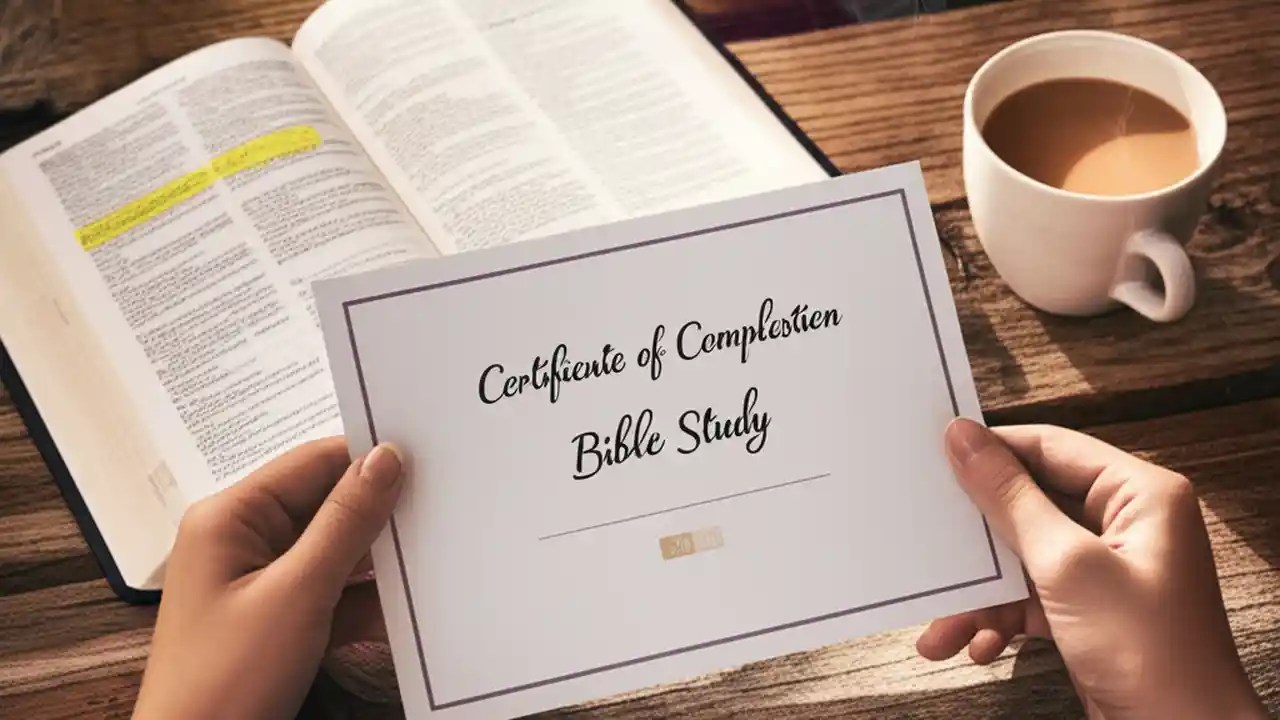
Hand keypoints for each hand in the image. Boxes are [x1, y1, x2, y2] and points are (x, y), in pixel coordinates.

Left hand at [134, 438, 403, 719]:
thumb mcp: (298, 594)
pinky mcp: (275, 617)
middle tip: (441, 511)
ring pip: (334, 550)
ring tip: (431, 559)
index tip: (431, 462)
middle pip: (326, 504)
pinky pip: (330, 590)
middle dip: (379, 513)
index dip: (369, 458)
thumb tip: (387, 458)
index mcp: (231, 517)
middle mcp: (241, 538)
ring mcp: (258, 580)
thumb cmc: (227, 678)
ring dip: (377, 561)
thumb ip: (346, 522)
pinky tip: (405, 609)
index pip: (313, 462)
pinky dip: (364, 600)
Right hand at [916, 420, 1265, 718]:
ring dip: (981, 594)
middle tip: (932, 537)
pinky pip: (1030, 597)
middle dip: (978, 540)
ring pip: (1022, 558)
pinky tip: (977, 644)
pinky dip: (1000, 620)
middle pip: (1030, 505)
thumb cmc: (1154, 655)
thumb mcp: (1066, 566)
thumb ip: (1010, 498)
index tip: (937, 453)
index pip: (1051, 447)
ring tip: (944, 621)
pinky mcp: (1091, 610)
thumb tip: (965, 439)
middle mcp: (1127, 525)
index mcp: (1140, 495)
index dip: (993, 451)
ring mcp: (1108, 570)